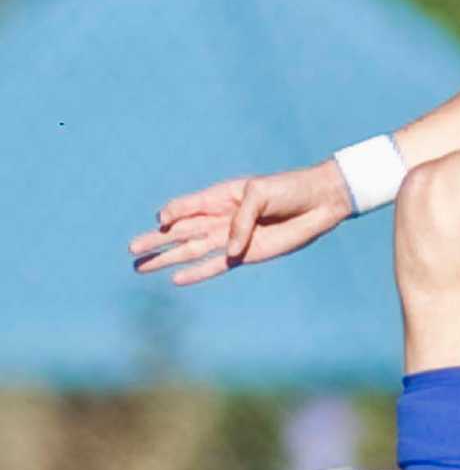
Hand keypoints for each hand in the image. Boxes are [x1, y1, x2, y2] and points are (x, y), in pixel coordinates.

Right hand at [128, 161, 350, 286]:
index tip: (162, 220)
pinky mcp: (246, 255)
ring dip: (168, 258)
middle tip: (131, 250)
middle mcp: (221, 218)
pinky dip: (198, 272)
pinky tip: (176, 279)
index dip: (172, 213)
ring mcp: (231, 238)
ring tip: (141, 267)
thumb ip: (241, 220)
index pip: (186, 207)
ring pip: (192, 250)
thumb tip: (229, 250)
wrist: (317, 203)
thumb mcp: (261, 194)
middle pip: (181, 231)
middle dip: (156, 240)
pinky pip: (217, 265)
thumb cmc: (288, 190)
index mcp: (220, 196)